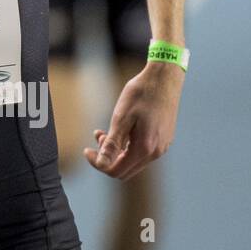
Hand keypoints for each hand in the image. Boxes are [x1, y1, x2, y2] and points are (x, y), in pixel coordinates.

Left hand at [85, 61, 184, 179]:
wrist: (164, 78)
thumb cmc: (141, 94)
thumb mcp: (121, 117)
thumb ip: (112, 144)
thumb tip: (102, 164)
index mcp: (145, 148)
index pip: (116, 171)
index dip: (98, 164)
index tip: (86, 150)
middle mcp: (156, 152)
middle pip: (125, 169)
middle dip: (107, 157)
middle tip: (98, 136)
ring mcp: (162, 146)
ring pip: (133, 160)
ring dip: (117, 150)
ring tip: (104, 131)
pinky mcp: (164, 139)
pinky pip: (143, 151)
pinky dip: (128, 145)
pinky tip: (122, 129)